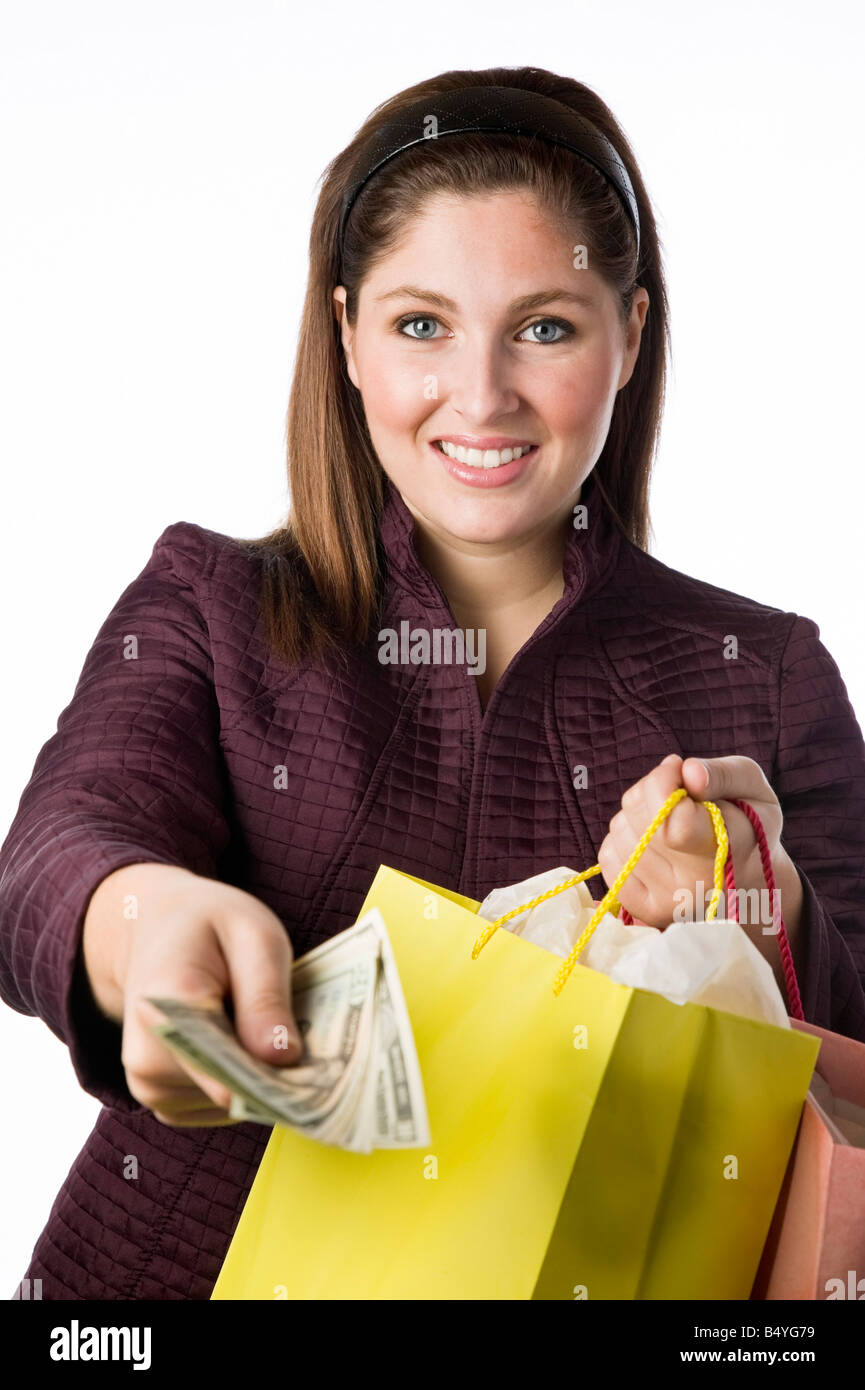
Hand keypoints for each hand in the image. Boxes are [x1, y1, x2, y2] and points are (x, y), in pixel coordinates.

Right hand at [85, 865, 303, 1126]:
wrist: (155, 930)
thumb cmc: (209, 926)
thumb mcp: (253, 935)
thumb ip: (266, 996)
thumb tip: (284, 1058)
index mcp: (168, 1009)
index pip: (228, 1077)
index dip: (281, 1077)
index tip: (321, 1066)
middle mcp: (147, 1061)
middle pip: (236, 1095)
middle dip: (276, 1071)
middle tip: (296, 1026)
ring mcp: (150, 1087)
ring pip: (234, 1105)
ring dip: (259, 1074)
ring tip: (256, 1022)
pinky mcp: (162, 1101)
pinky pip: (222, 1108)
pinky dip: (243, 1082)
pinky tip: (240, 1040)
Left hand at [598, 754, 801, 959]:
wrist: (749, 879)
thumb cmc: (748, 825)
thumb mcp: (752, 787)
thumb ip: (723, 774)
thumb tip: (687, 772)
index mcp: (726, 854)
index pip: (672, 822)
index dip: (664, 783)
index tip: (679, 771)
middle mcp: (693, 887)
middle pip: (641, 820)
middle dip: (651, 790)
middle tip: (678, 793)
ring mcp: (666, 902)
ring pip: (621, 833)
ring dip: (637, 813)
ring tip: (669, 819)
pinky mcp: (642, 909)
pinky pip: (609, 856)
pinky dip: (624, 838)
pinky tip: (653, 840)